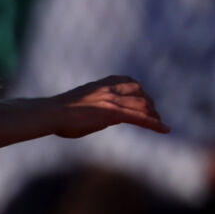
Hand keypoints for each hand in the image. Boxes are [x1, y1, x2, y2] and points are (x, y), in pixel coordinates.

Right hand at [51, 75, 168, 138]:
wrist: (51, 113)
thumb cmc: (60, 114)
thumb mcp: (85, 105)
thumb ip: (101, 108)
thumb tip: (114, 117)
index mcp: (103, 84)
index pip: (130, 84)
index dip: (141, 93)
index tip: (146, 102)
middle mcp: (111, 88)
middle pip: (140, 93)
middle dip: (150, 105)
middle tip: (155, 116)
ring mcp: (112, 99)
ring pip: (142, 105)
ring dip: (154, 115)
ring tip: (160, 124)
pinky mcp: (112, 112)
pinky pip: (139, 117)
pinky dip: (154, 123)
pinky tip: (164, 129)